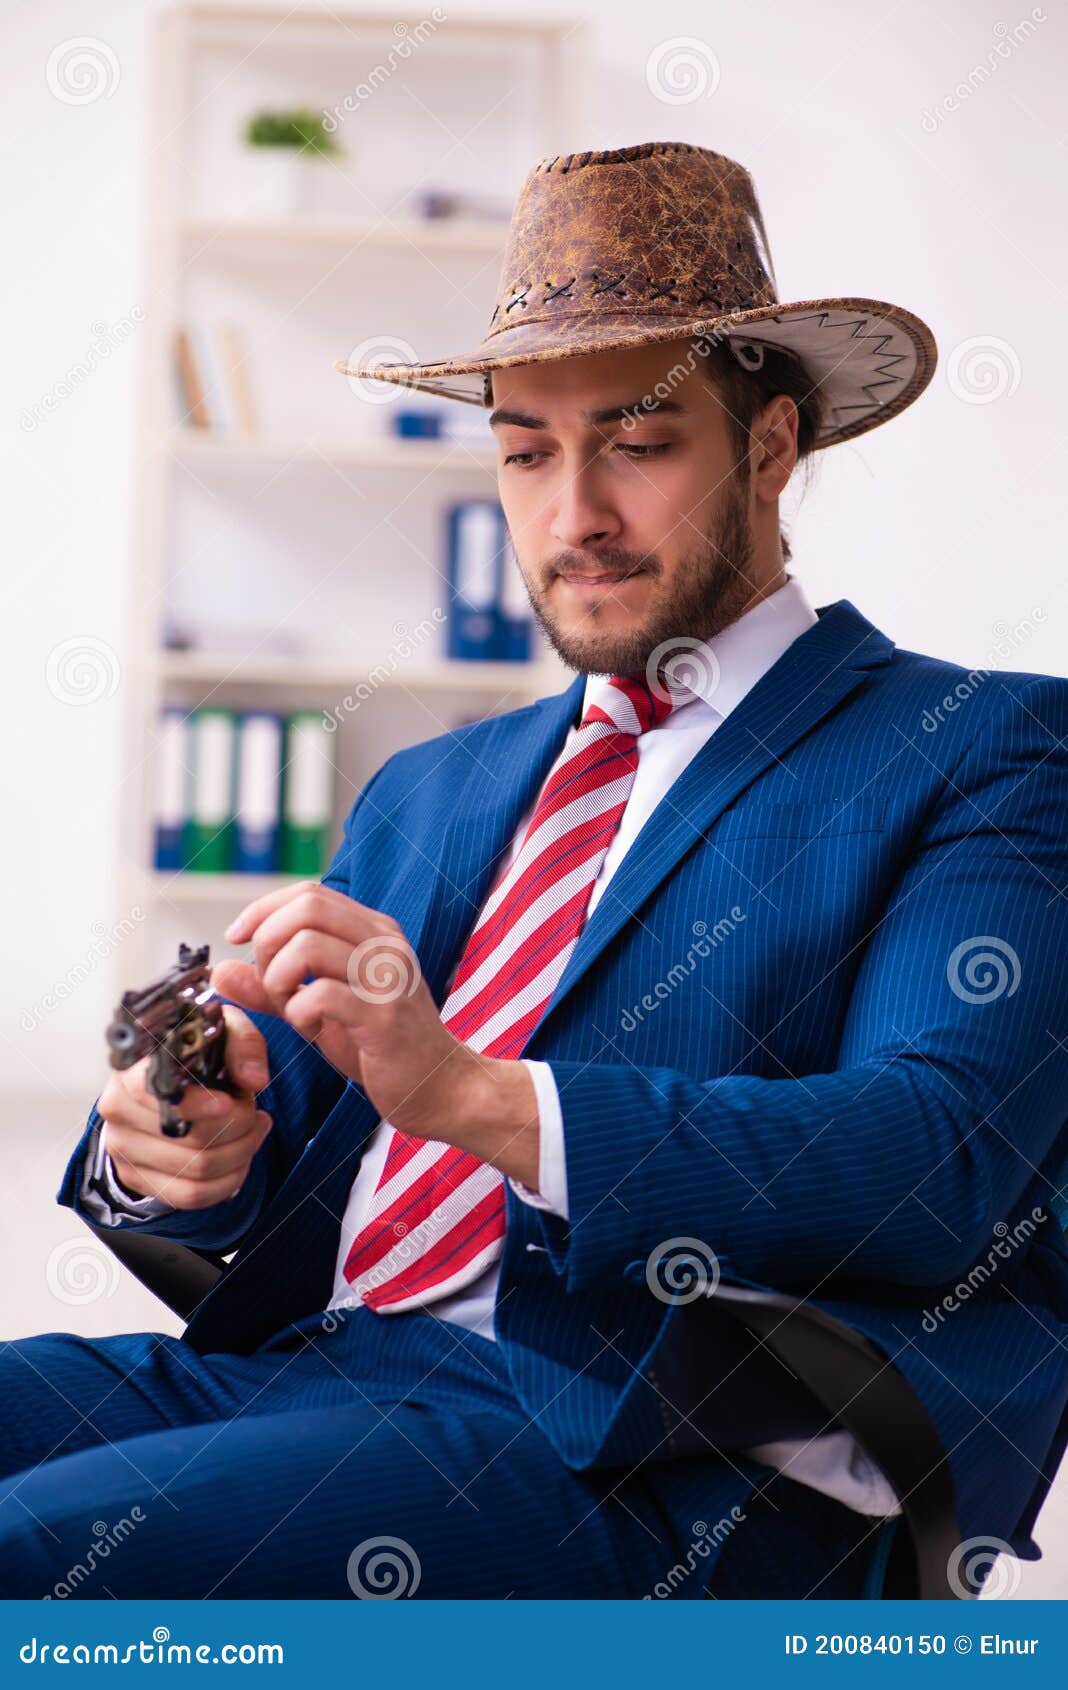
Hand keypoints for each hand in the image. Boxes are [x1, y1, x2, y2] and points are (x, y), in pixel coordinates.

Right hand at [95, 1005, 272, 1208]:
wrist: (164, 1084)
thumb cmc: (193, 1055)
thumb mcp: (219, 1031)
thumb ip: (243, 1044)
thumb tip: (255, 1080)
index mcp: (130, 1069)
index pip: (151, 1091)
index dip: (195, 1103)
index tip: (230, 1102)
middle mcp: (118, 1111)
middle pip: (188, 1138)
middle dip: (238, 1128)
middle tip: (256, 1114)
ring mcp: (124, 1149)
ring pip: (195, 1169)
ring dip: (240, 1154)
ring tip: (253, 1132)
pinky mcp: (138, 1179)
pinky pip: (190, 1195)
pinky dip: (226, 1183)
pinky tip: (240, 1161)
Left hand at [213, 881, 482, 1146]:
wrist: (440, 1088)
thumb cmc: (380, 1046)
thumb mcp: (319, 1010)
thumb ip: (272, 988)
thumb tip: (221, 969)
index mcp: (372, 931)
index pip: (309, 893)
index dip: (264, 910)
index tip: (238, 939)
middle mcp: (384, 943)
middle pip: (306, 908)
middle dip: (269, 942)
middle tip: (272, 983)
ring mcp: (387, 976)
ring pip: (307, 946)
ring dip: (280, 980)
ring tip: (292, 1008)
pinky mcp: (384, 1015)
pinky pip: (319, 995)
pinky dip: (299, 1013)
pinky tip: (311, 1029)